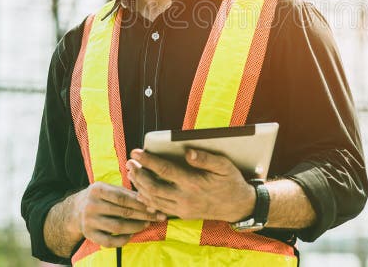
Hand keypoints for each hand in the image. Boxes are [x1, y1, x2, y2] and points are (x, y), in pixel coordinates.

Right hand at [72, 181, 166, 247]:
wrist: (76, 209)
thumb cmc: (101, 196)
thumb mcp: (110, 188)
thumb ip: (127, 192)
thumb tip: (150, 198)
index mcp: (97, 189)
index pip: (123, 197)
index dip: (140, 203)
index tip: (155, 206)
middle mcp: (91, 205)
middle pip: (122, 212)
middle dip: (143, 215)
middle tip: (157, 217)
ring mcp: (89, 221)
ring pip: (117, 227)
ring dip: (136, 227)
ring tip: (147, 224)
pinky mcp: (89, 235)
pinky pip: (108, 241)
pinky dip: (122, 239)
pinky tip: (131, 234)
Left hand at [126, 148, 255, 221]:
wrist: (238, 206)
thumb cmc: (231, 182)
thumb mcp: (224, 166)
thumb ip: (205, 158)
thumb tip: (187, 152)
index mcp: (193, 183)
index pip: (165, 170)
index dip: (149, 161)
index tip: (136, 152)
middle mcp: (185, 198)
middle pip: (153, 187)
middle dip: (138, 174)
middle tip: (129, 163)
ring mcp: (183, 209)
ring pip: (154, 199)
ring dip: (140, 187)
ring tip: (132, 174)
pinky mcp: (183, 214)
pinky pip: (161, 208)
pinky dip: (148, 200)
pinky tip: (142, 192)